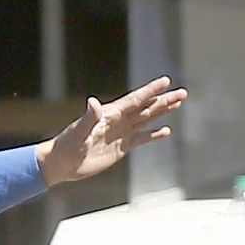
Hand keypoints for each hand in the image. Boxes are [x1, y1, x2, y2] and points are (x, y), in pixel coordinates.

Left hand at [37, 79, 185, 186]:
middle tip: (183, 92)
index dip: (151, 91)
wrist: (62, 163)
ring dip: (162, 112)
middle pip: (146, 108)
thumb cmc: (67, 146)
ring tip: (178, 103)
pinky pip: (141, 139)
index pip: (135, 100)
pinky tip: (165, 131)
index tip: (166, 81)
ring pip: (146, 120)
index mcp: (110, 114)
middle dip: (164, 100)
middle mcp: (118, 121)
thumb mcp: (78, 131)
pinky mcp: (120, 148)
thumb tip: (93, 102)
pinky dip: (153, 135)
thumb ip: (89, 117)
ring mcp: (120, 134)